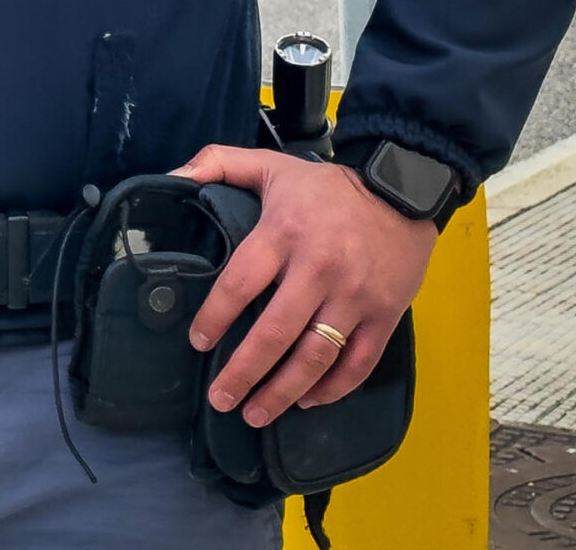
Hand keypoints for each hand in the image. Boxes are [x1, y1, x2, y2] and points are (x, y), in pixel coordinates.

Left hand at [175, 145, 438, 427]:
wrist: (403, 189)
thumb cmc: (327, 186)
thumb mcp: (270, 164)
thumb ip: (219, 163)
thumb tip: (172, 175)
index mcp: (283, 234)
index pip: (239, 284)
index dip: (214, 317)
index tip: (197, 342)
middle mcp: (317, 270)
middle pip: (275, 333)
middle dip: (244, 372)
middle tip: (220, 399)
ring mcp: (354, 297)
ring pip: (316, 356)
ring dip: (284, 391)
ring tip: (255, 414)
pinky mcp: (384, 315)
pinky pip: (358, 362)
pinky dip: (333, 388)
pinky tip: (307, 401)